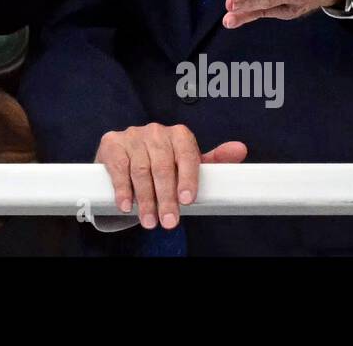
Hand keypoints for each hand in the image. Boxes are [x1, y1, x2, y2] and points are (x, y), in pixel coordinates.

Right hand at [96, 123, 245, 228]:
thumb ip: (213, 162)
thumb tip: (240, 149)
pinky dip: (123, 189)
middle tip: (169, 221)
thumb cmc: (163, 164)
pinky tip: (127, 205)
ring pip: (140, 170)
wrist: (126, 159)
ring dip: (145, 199)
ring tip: (149, 220)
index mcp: (179, 135)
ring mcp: (133, 136)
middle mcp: (156, 131)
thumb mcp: (188, 165)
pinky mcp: (112, 143)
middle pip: (162, 167)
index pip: (186, 155)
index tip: (187, 200)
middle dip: (166, 198)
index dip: (187, 179)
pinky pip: (119, 168)